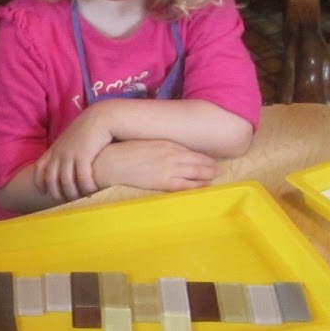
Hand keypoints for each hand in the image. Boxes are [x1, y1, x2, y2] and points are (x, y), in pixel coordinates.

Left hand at [31, 109, 117, 201]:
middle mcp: (59, 154)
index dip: (39, 182)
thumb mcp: (70, 139)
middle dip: (56, 192)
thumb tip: (65, 164)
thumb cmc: (88, 129)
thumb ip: (65, 150)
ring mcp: (70, 155)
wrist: (100, 117)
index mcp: (54, 149)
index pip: (39, 168)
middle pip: (51, 179)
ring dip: (72, 193)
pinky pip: (82, 178)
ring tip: (79, 199)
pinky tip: (92, 191)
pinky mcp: (83, 157)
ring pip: (66, 182)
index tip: (43, 192)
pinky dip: (86, 187)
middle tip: (63, 201)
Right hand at [92, 138, 217, 192]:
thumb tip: (165, 152)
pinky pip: (185, 185)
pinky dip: (197, 186)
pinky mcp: (164, 181)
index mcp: (166, 143)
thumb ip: (158, 147)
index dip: (201, 155)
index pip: (189, 150)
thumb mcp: (144, 144)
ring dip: (207, 174)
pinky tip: (205, 187)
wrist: (111, 162)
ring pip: (195, 172)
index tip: (209, 159)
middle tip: (218, 169)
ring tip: (216, 177)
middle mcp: (171, 154)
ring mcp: (169, 168)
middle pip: (196, 160)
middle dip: (209, 165)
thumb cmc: (123, 153)